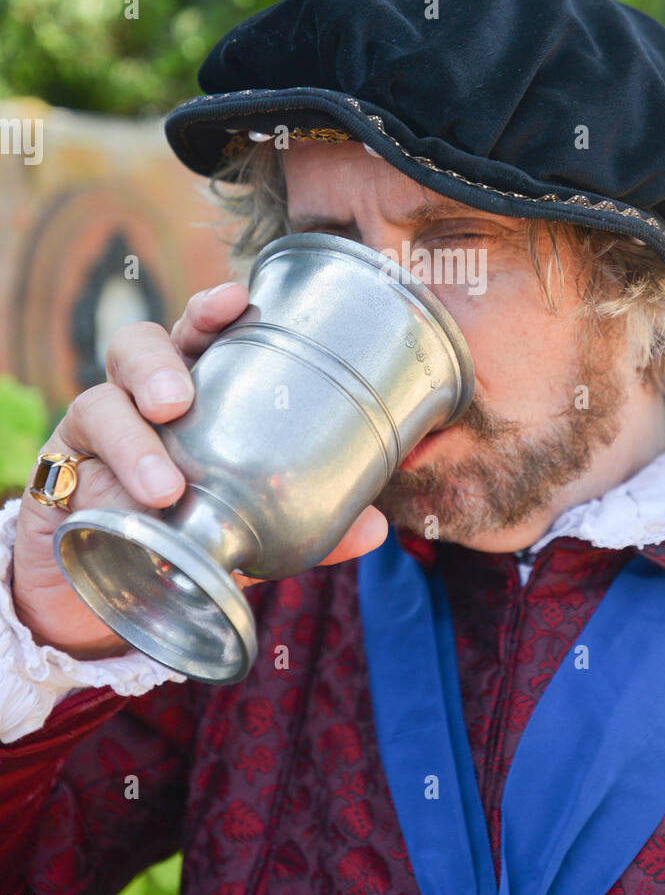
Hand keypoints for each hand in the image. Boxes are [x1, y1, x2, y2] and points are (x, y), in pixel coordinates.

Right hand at [11, 283, 389, 659]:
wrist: (109, 596)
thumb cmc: (187, 535)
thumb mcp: (250, 530)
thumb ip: (309, 525)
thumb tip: (376, 526)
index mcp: (195, 391)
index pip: (200, 334)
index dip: (213, 309)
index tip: (238, 298)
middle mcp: (141, 400)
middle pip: (140, 345)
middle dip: (160, 360)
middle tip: (179, 396)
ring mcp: (97, 432)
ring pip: (101, 401)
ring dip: (132, 437)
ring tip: (164, 482)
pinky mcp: (59, 474)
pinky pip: (71, 465)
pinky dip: (106, 488)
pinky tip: (133, 510)